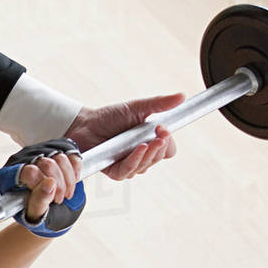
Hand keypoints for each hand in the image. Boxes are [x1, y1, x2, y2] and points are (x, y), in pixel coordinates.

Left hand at [19, 149, 82, 224]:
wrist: (48, 213)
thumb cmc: (36, 214)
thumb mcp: (35, 213)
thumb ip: (40, 200)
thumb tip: (50, 183)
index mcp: (9, 175)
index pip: (30, 171)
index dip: (43, 185)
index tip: (52, 200)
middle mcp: (23, 161)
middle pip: (47, 163)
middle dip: (59, 185)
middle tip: (59, 200)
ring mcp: (40, 154)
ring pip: (61, 158)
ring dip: (68, 180)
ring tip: (65, 194)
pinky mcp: (56, 152)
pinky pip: (71, 155)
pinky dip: (76, 170)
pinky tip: (72, 182)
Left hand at [64, 93, 183, 179]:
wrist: (85, 124)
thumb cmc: (110, 117)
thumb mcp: (137, 108)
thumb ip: (159, 104)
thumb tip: (182, 96)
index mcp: (149, 142)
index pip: (168, 150)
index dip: (168, 142)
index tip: (163, 128)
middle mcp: (141, 156)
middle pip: (158, 158)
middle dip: (160, 147)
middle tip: (159, 133)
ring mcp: (127, 164)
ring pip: (145, 166)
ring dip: (149, 154)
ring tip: (147, 142)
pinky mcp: (113, 171)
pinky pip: (127, 171)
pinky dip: (134, 160)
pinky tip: (138, 149)